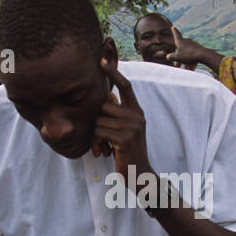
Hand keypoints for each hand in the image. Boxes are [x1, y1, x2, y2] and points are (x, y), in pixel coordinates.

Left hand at [91, 59, 150, 175]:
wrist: (139, 175)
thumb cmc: (127, 152)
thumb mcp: (124, 130)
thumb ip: (118, 114)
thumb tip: (109, 98)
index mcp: (136, 112)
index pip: (125, 86)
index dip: (113, 73)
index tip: (102, 60)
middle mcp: (137, 116)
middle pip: (103, 107)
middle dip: (97, 123)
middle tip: (102, 139)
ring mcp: (132, 127)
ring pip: (98, 121)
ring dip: (95, 136)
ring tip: (103, 147)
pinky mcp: (125, 139)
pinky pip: (99, 133)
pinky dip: (96, 144)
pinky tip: (103, 153)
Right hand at [167, 28, 208, 70]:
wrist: (203, 55)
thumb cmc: (189, 55)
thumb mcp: (178, 57)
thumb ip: (172, 57)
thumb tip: (167, 57)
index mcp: (181, 41)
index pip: (176, 34)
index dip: (174, 31)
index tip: (173, 26)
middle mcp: (187, 41)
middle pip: (181, 49)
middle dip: (179, 58)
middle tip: (177, 66)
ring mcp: (193, 45)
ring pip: (187, 54)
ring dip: (186, 62)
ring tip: (186, 70)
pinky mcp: (199, 49)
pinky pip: (193, 56)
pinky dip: (192, 62)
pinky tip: (192, 69)